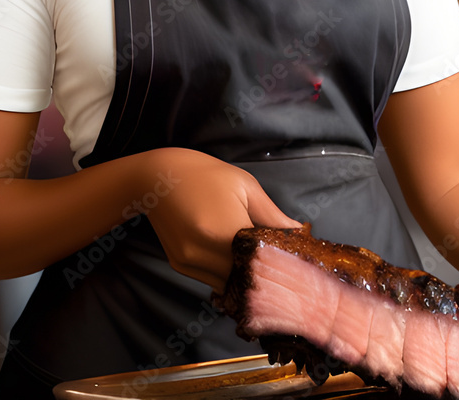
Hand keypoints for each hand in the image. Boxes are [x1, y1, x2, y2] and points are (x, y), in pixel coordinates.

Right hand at [134, 147, 300, 291]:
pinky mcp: (179, 264)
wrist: (159, 176)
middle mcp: (203, 252)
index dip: (279, 264)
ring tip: (254, 259)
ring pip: (227, 284)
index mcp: (224, 230)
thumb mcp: (245, 186)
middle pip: (244, 280)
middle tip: (278, 264)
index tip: (292, 261)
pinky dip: (224, 272)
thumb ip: (272, 215)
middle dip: (262, 273)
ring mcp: (189, 261)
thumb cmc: (205, 174)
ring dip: (242, 276)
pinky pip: (210, 279)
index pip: (261, 263)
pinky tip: (230, 255)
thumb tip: (299, 233)